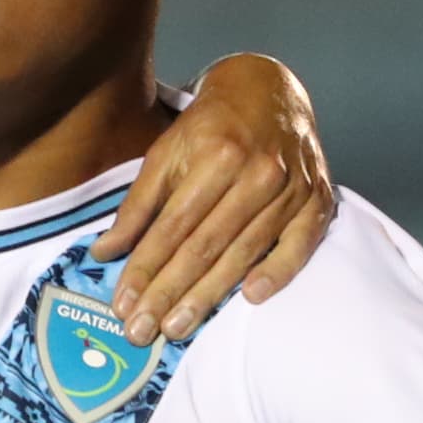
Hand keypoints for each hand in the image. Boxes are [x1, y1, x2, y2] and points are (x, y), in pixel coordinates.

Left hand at [101, 54, 335, 344]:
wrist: (271, 91)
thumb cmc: (212, 126)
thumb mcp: (166, 152)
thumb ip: (138, 205)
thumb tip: (104, 252)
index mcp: (215, 154)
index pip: (173, 226)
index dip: (146, 268)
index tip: (123, 305)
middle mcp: (256, 172)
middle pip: (206, 245)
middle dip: (169, 293)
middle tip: (142, 332)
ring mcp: (291, 188)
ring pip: (244, 252)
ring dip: (209, 296)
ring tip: (177, 327)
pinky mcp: (318, 200)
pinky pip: (299, 245)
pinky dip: (277, 272)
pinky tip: (251, 299)